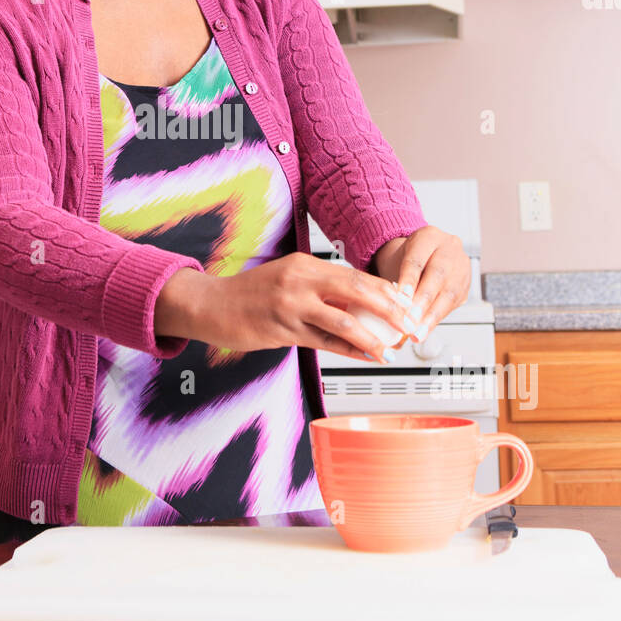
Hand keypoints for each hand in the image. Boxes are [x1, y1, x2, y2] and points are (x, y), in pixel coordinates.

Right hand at [154, 254, 418, 361]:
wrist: (210, 304)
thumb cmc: (250, 294)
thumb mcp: (288, 280)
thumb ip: (321, 290)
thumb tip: (359, 304)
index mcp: (305, 265)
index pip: (355, 275)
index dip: (385, 290)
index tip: (407, 303)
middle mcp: (300, 281)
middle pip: (357, 292)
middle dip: (389, 310)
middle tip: (410, 325)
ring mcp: (291, 306)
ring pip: (343, 320)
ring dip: (372, 337)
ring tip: (390, 349)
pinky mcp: (282, 330)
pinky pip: (324, 342)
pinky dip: (349, 350)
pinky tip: (364, 355)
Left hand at [372, 226, 470, 335]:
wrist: (421, 258)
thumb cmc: (405, 261)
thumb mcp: (395, 263)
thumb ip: (394, 282)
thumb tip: (392, 310)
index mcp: (429, 236)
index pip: (418, 259)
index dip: (409, 280)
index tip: (402, 299)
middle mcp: (449, 247)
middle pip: (438, 275)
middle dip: (423, 301)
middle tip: (411, 320)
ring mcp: (462, 264)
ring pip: (450, 291)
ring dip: (432, 316)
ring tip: (418, 332)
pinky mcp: (467, 283)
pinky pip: (455, 302)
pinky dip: (438, 317)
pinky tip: (426, 329)